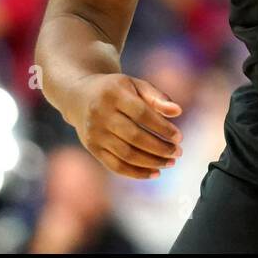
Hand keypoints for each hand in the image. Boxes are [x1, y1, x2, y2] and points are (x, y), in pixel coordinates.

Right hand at [64, 73, 182, 178]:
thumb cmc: (116, 90)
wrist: (79, 96)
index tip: (179, 137)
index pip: (142, 114)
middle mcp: (101, 114)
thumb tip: (178, 111)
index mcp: (113, 94)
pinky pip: (115, 166)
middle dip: (160, 148)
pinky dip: (136, 173)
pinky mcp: (92, 148)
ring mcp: (95, 133)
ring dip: (151, 162)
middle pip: (134, 136)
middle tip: (177, 153)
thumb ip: (157, 97)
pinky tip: (154, 172)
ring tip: (170, 163)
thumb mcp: (135, 85)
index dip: (162, 127)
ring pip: (126, 154)